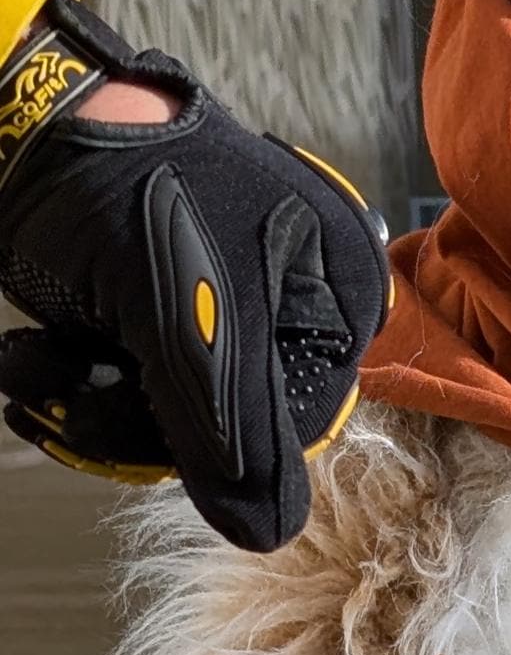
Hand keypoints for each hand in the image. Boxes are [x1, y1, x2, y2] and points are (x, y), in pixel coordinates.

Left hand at [0, 0, 391, 550]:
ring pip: (172, 422)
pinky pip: (139, 395)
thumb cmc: (114, 190)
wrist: (23, 120)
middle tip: (55, 383)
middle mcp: (294, 309)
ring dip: (85, 409)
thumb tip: (271, 534)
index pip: (293, 427)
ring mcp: (229, 312)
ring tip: (29, 361)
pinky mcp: (168, 318)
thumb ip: (227, 428)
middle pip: (228, 431)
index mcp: (336, 294)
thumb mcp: (180, 314)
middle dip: (128, 421)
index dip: (209, 445)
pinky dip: (76, 384)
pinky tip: (35, 353)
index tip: (126, 413)